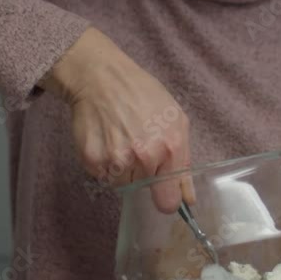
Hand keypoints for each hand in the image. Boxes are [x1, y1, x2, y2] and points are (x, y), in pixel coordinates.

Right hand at [39, 28, 193, 213]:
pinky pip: (103, 176)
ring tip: (121, 140)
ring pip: (123, 184)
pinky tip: (107, 140)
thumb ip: (184, 164)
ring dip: (123, 169)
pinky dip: (105, 164)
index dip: (166, 198)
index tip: (163, 192)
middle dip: (144, 174)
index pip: (168, 201)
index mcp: (170, 147)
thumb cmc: (142, 95)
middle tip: (138, 146)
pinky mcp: (92, 160)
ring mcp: (116, 160)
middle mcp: (143, 156)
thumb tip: (188, 200)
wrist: (102, 78)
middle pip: (144, 190)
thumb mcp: (176, 121)